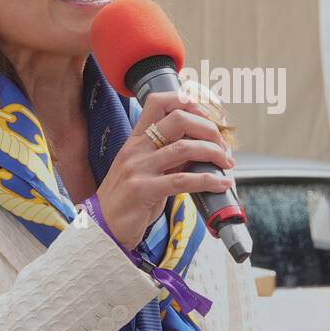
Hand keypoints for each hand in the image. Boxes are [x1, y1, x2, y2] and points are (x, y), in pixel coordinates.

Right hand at [95, 90, 235, 248]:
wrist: (103, 228)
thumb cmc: (127, 201)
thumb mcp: (145, 171)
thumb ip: (168, 158)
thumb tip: (200, 150)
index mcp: (135, 140)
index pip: (157, 103)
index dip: (185, 101)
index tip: (206, 115)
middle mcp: (136, 149)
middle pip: (178, 119)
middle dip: (208, 128)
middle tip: (223, 146)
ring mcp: (138, 168)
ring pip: (184, 148)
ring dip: (213, 153)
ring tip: (226, 164)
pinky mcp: (143, 190)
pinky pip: (182, 180)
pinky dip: (208, 181)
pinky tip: (221, 184)